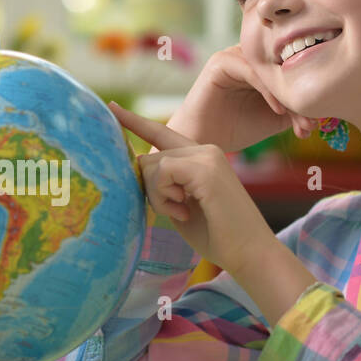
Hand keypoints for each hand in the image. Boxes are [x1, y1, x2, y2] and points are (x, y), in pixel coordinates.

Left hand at [109, 100, 271, 273]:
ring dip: (157, 195)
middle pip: (149, 157)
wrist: (250, 253)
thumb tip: (138, 163)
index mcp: (200, 157)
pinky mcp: (205, 168)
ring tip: (182, 211)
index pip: (161, 133)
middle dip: (151, 189)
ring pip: (153, 163)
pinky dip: (164, 195)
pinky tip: (183, 209)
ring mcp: (207, 156)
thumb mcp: (181, 205)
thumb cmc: (217, 235)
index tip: (111, 107)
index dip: (135, 122)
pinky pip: (163, 171)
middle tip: (176, 210)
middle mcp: (205, 150)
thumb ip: (163, 185)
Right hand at [161, 44, 317, 155]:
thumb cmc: (236, 129)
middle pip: (284, 66)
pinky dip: (268, 90)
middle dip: (300, 95)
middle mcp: (248, 55)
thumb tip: (325, 105)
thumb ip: (296, 106)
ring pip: (270, 68)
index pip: (292, 68)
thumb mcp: (276, 117)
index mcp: (262, 64)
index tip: (319, 122)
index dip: (307, 93)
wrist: (202, 141)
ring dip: (287, 94)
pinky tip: (278, 110)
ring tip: (298, 119)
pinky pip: (252, 71)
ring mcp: (233, 55)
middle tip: (313, 122)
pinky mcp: (220, 62)